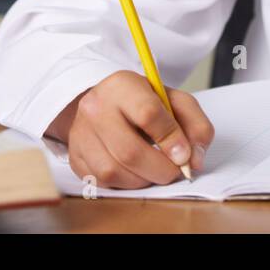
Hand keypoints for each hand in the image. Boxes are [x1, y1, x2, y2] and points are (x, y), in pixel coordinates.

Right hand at [45, 70, 213, 188]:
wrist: (106, 104)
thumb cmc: (143, 103)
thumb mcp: (174, 101)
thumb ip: (195, 125)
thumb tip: (194, 159)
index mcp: (122, 85)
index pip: (148, 114)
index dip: (171, 139)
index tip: (184, 155)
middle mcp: (95, 107)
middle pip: (130, 152)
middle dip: (161, 169)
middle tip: (175, 170)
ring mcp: (81, 133)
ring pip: (114, 171)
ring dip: (143, 180)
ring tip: (154, 169)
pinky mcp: (74, 157)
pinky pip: (101, 182)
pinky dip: (125, 184)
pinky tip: (134, 171)